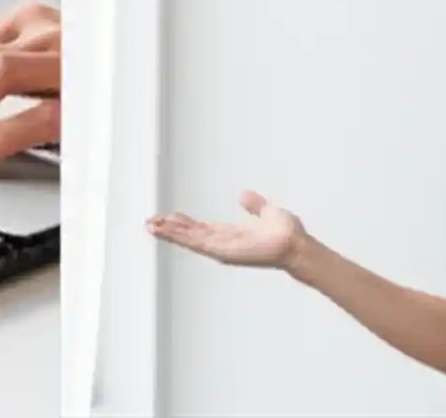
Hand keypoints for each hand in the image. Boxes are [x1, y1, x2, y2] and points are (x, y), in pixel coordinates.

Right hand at [147, 191, 308, 270]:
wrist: (295, 244)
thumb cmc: (287, 234)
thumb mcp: (267, 212)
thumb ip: (255, 205)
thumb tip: (246, 195)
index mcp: (231, 234)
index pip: (201, 228)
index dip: (184, 224)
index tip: (168, 217)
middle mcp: (224, 243)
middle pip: (190, 235)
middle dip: (170, 229)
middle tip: (150, 222)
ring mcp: (223, 248)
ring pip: (190, 239)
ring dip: (170, 232)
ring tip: (152, 226)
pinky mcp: (224, 250)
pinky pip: (198, 242)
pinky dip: (182, 237)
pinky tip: (170, 231)